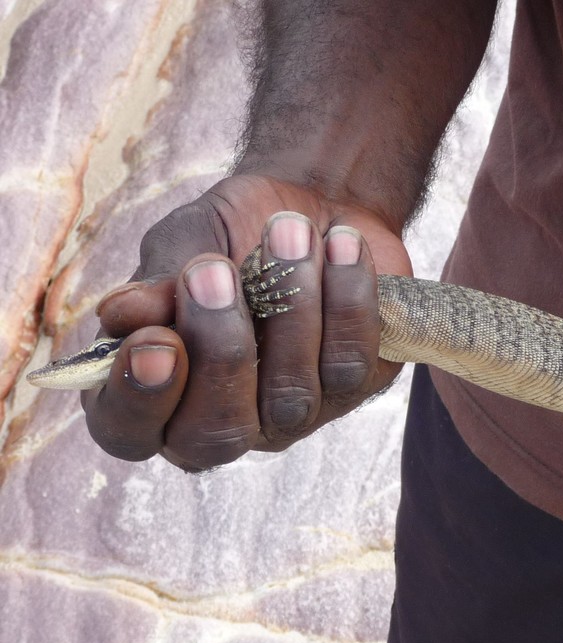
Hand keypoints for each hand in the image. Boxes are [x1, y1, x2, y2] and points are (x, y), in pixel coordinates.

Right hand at [82, 174, 410, 470]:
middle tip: (216, 271)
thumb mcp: (182, 245)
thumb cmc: (230, 236)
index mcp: (158, 394)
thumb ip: (156, 285)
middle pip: (219, 433)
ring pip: (291, 395)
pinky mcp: (357, 387)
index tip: (156, 340)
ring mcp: (294, 414)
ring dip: (292, 305)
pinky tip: (340, 245)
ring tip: (290, 230)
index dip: (140, 398)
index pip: (131, 432)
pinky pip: (352, 362)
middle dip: (220, 350)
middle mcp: (225, 420)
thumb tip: (121, 315)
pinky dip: (348, 296)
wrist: (309, 205)